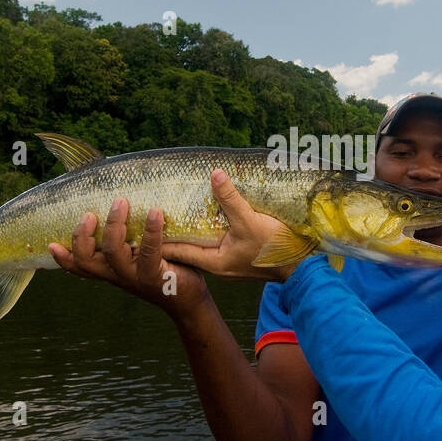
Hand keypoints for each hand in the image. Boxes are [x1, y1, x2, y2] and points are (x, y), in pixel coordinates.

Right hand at [49, 201, 208, 315]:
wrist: (189, 300)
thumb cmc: (165, 270)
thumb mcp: (140, 255)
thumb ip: (129, 239)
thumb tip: (120, 203)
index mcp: (110, 270)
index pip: (79, 267)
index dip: (62, 258)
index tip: (50, 244)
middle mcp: (117, 275)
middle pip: (86, 261)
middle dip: (82, 236)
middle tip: (88, 213)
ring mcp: (134, 277)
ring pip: (113, 254)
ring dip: (114, 226)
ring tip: (121, 202)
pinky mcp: (155, 276)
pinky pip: (149, 252)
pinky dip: (151, 230)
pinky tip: (156, 212)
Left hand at [161, 170, 298, 281]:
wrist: (302, 266)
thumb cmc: (274, 248)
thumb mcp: (250, 221)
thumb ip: (231, 198)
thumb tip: (214, 174)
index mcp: (214, 262)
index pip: (178, 250)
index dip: (158, 239)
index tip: (138, 229)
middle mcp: (218, 265)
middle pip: (188, 248)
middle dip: (172, 233)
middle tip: (154, 217)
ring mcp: (230, 262)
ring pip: (203, 245)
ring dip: (192, 231)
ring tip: (176, 214)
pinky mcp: (241, 257)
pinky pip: (218, 243)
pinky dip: (209, 231)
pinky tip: (208, 218)